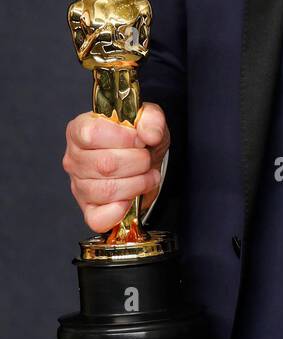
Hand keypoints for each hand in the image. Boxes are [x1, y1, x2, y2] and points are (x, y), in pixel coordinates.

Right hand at [63, 103, 168, 233]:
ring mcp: (78, 185)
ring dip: (137, 184)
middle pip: (104, 164)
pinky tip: (130, 199)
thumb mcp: (149, 119)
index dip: (123, 138)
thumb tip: (149, 134)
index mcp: (81, 129)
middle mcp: (74, 158)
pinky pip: (98, 218)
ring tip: (146, 176)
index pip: (92, 134)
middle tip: (147, 159)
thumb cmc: (140, 140)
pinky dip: (119, 211)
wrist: (145, 161)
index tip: (140, 140)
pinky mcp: (88, 209)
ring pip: (107, 190)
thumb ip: (151, 119)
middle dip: (138, 162)